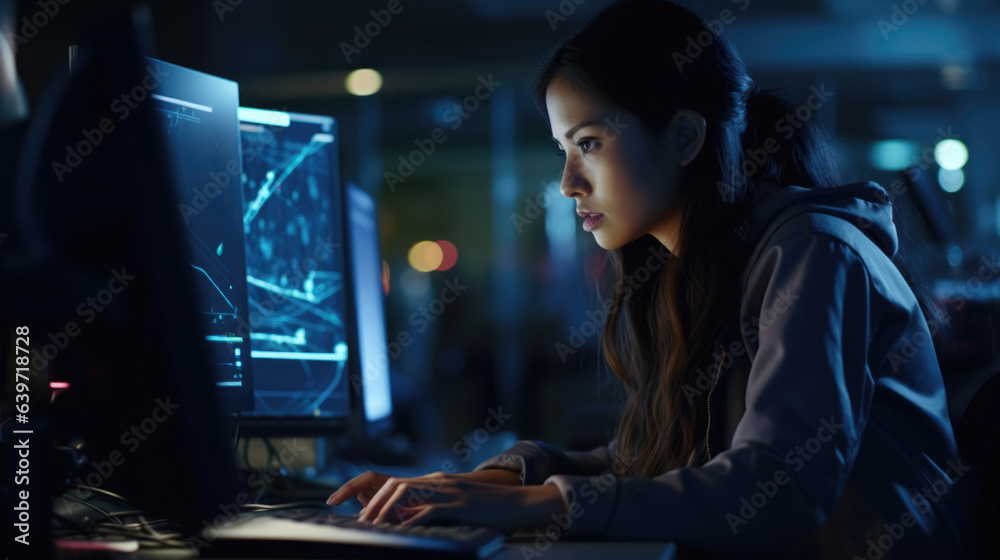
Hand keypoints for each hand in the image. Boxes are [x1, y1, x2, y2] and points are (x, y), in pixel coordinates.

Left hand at [329, 471, 564, 532]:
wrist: (519, 502)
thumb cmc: (489, 508)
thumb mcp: (457, 504)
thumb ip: (433, 507)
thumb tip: (408, 521)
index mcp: (435, 481)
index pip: (394, 482)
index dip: (371, 494)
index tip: (355, 510)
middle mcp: (438, 481)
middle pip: (394, 484)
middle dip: (371, 502)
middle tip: (358, 521)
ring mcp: (448, 490)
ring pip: (406, 492)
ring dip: (385, 509)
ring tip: (373, 525)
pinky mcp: (459, 503)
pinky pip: (429, 508)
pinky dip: (412, 519)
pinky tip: (401, 529)